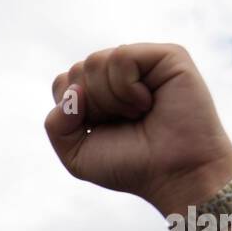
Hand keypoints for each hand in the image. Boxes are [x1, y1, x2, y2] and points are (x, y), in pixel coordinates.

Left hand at [44, 44, 231, 215]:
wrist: (175, 174)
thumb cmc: (131, 166)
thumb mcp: (77, 154)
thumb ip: (56, 124)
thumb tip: (73, 91)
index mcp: (100, 92)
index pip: (63, 82)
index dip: (73, 112)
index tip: (100, 131)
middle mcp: (121, 74)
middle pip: (77, 71)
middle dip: (92, 107)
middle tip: (124, 124)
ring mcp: (143, 63)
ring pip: (94, 62)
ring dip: (110, 99)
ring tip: (138, 114)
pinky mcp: (167, 56)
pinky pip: (121, 57)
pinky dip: (126, 88)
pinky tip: (147, 103)